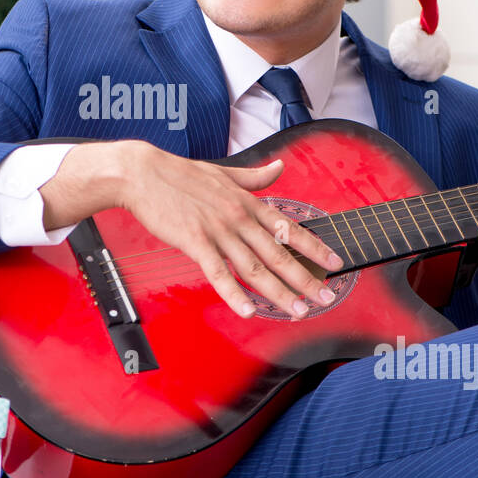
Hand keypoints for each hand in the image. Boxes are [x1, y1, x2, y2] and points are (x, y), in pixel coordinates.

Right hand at [114, 141, 344, 318]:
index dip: (314, 247)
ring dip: (278, 291)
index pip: (288, 228)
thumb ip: (255, 176)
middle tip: (324, 298)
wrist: (143, 173)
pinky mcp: (195, 242)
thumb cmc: (179, 174)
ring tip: (297, 310)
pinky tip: (248, 310)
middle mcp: (238, 217)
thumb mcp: (224, 172)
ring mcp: (218, 230)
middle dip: (305, 278)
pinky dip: (235, 293)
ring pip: (254, 267)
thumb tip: (279, 167)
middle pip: (278, 253)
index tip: (334, 262)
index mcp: (247, 202)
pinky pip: (218, 273)